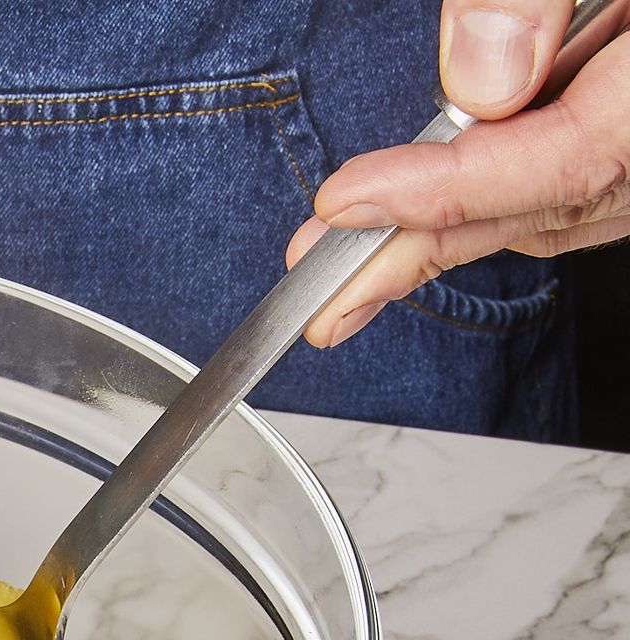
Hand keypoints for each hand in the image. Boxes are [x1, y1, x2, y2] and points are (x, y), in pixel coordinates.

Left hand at [288, 0, 629, 345]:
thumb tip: (483, 77)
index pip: (571, 161)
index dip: (448, 191)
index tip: (345, 204)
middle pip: (557, 204)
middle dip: (425, 247)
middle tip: (319, 296)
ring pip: (570, 205)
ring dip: (455, 233)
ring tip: (349, 268)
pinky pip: (586, 181)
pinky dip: (504, 197)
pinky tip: (431, 207)